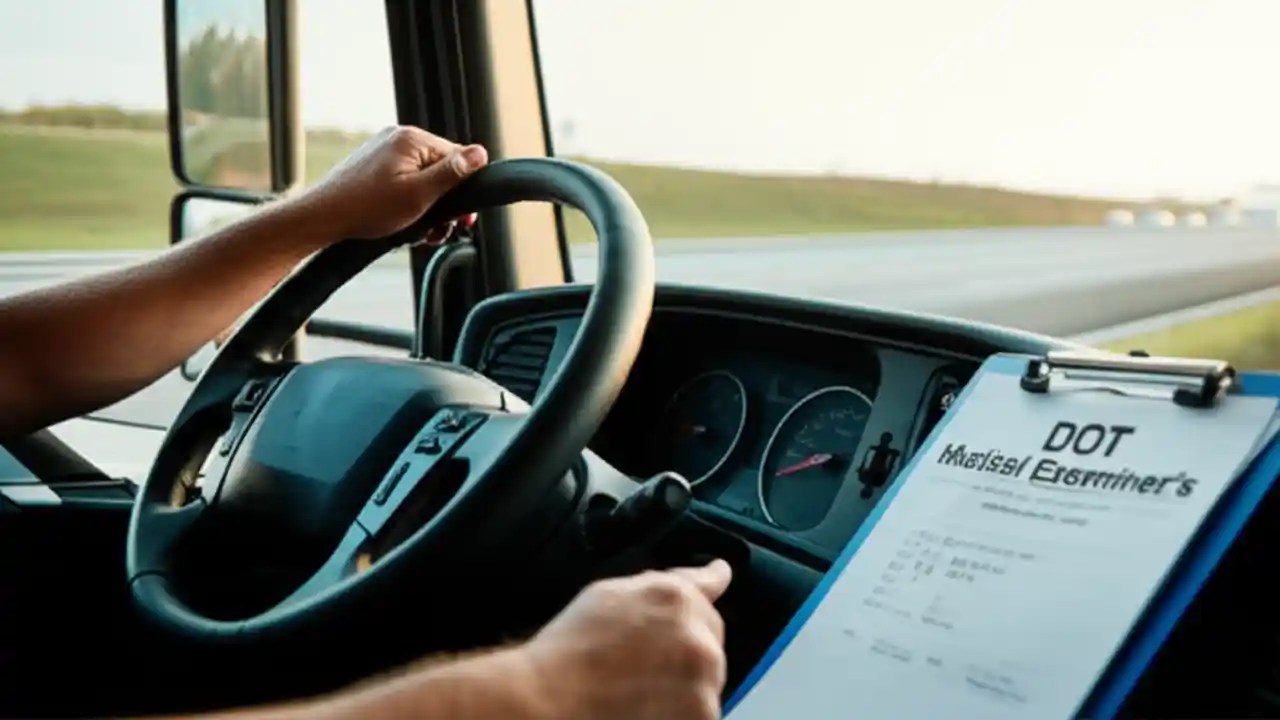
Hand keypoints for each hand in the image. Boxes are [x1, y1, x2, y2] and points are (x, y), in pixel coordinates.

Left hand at [300, 125, 488, 241]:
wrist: (323, 217)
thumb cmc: (367, 208)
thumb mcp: (419, 194)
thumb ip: (452, 173)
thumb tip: (480, 153)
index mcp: (411, 139)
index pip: (457, 157)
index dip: (464, 189)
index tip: (462, 218)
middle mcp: (398, 138)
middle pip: (440, 168)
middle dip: (445, 202)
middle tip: (440, 230)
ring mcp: (384, 151)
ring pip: (423, 178)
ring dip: (428, 206)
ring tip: (419, 230)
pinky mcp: (374, 165)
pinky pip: (405, 181)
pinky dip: (410, 202)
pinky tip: (404, 222)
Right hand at [521, 559, 733, 719]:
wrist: (554, 699)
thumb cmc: (572, 647)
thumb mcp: (609, 593)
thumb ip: (658, 584)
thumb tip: (702, 574)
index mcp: (676, 597)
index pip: (709, 586)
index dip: (712, 581)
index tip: (719, 574)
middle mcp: (699, 635)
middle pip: (710, 635)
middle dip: (688, 643)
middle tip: (646, 660)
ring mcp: (704, 680)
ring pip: (708, 676)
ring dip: (687, 680)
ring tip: (641, 688)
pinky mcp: (702, 716)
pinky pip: (702, 708)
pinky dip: (683, 709)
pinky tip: (648, 707)